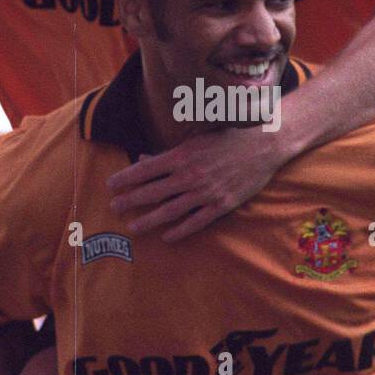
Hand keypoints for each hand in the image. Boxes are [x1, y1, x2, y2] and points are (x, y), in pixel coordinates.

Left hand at [107, 125, 287, 240]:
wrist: (264, 145)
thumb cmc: (228, 138)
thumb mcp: (196, 139)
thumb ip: (169, 152)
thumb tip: (144, 159)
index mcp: (182, 155)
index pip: (145, 170)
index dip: (125, 178)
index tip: (110, 185)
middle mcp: (190, 175)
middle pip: (153, 192)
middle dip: (130, 201)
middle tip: (113, 208)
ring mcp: (205, 192)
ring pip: (170, 211)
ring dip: (149, 220)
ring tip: (133, 227)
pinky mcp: (221, 205)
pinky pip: (196, 222)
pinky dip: (180, 231)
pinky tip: (166, 236)